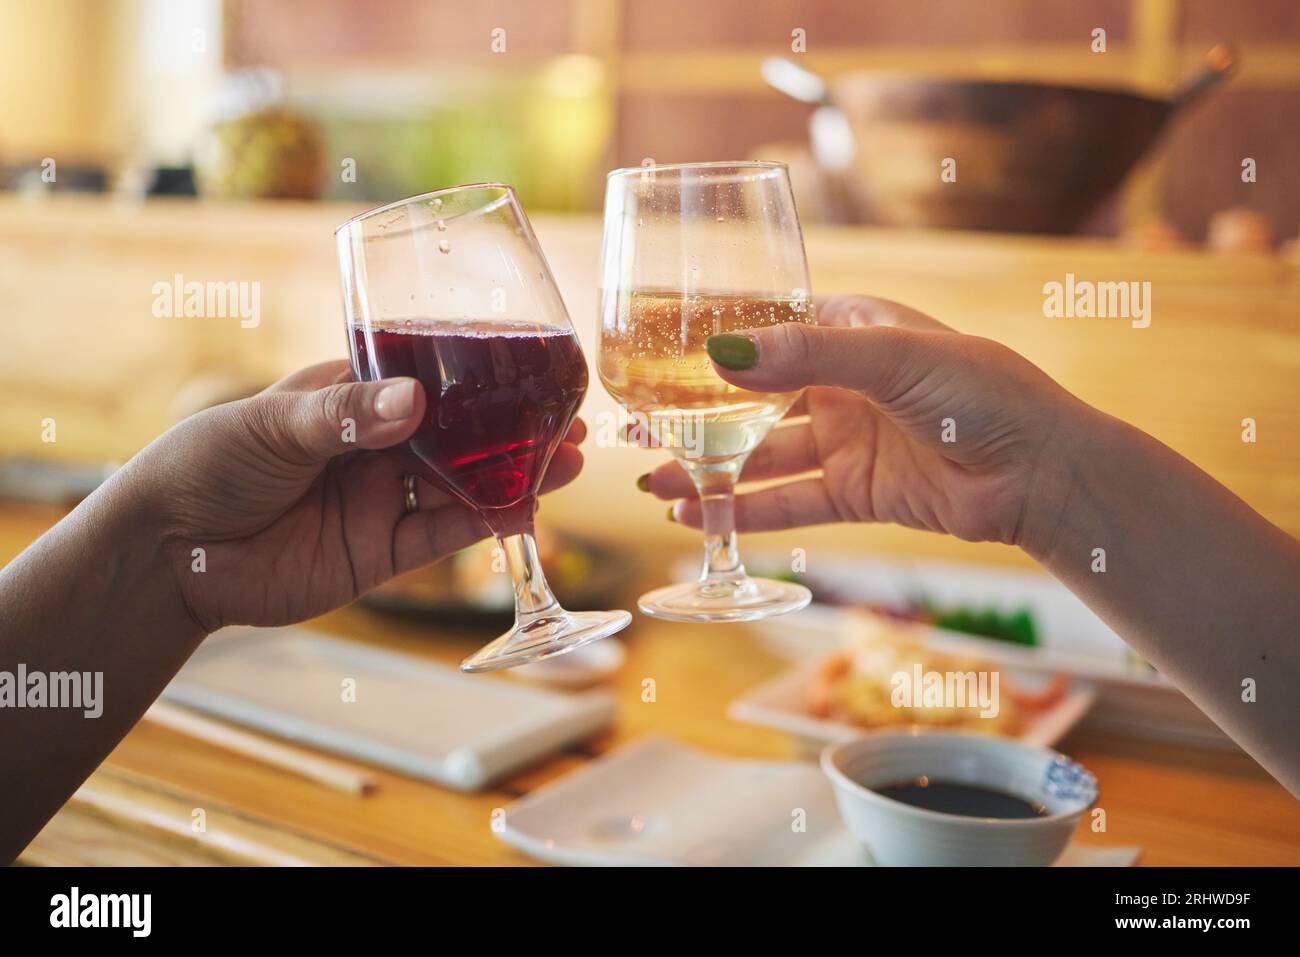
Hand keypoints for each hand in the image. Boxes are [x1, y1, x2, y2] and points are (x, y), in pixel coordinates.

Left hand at [129, 361, 583, 631]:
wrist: (169, 554)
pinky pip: (444, 536)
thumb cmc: (207, 464)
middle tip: (573, 424)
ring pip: (466, 485)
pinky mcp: (382, 553)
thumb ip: (344, 416)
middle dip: (517, 429)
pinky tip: (525, 510)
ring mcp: (383, 500)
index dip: (484, 378)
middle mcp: (377, 447)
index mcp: (352, 397)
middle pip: (463, 436)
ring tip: (570, 462)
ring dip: (517, 475)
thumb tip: (414, 402)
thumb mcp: (272, 425)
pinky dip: (486, 524)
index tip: (535, 368)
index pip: (432, 381)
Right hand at [642, 295, 1081, 555]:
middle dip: (695, 417)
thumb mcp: (893, 358)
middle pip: (752, 400)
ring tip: (654, 481)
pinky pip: (790, 501)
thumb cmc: (983, 393)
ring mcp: (849, 440)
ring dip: (709, 469)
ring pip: (761, 455)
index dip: (711, 348)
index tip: (654, 361)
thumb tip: (720, 355)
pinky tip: (700, 515)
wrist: (1042, 473)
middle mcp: (843, 384)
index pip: (767, 332)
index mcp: (852, 330)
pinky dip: (746, 510)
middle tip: (635, 431)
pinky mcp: (859, 493)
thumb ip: (806, 357)